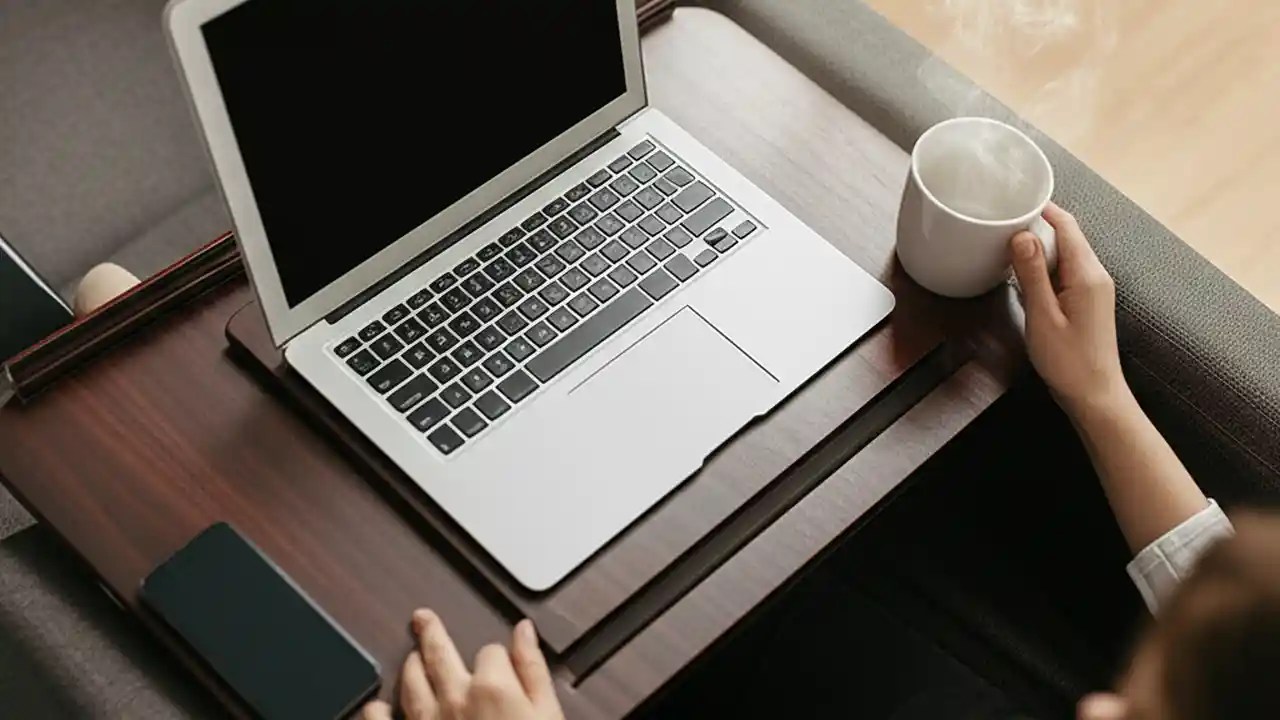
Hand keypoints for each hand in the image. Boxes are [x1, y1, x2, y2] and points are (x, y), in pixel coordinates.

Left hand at [361, 610, 563, 719]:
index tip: (500, 666)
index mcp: (491, 687)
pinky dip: (376, 712)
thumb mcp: (547, 715)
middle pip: (437, 653)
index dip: (497, 657)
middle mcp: (453, 698)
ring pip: (409, 681)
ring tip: (410, 656)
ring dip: (409, 664)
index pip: (490, 652)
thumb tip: (524, 631)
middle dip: (430, 632)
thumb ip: (533, 670)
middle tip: (421, 618)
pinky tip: (375, 705)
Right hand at [1010, 203, 1128, 415]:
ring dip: (1039, 248)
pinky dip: (1045, 266)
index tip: (1016, 201)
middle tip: (1003, 224)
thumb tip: (1022, 236)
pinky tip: (1025, 275)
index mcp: (1087, 274)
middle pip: (1067, 235)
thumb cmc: (1070, 362)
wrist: (1095, 395)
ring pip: (1065, 253)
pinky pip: (1065, 271)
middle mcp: (1095, 275)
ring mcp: (1093, 288)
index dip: (1043, 209)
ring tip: (1008, 246)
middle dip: (1036, 227)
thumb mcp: (1043, 316)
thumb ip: (1032, 273)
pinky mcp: (1087, 300)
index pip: (1067, 225)